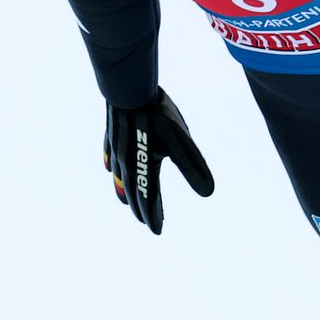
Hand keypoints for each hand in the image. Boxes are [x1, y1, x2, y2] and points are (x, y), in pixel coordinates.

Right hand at [102, 88, 214, 233]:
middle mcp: (127, 163)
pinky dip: (112, 167)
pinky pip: (110, 156)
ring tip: (125, 202)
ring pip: (119, 177)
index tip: (157, 231)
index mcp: (143, 168)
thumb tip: (209, 193)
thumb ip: (193, 168)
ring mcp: (116, 148)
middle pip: (133, 192)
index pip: (150, 199)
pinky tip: (110, 167)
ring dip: (123, 191)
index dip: (154, 216)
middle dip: (140, 208)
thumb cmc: (156, 115)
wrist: (129, 88)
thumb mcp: (181, 142)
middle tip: (145, 221)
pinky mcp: (112, 134)